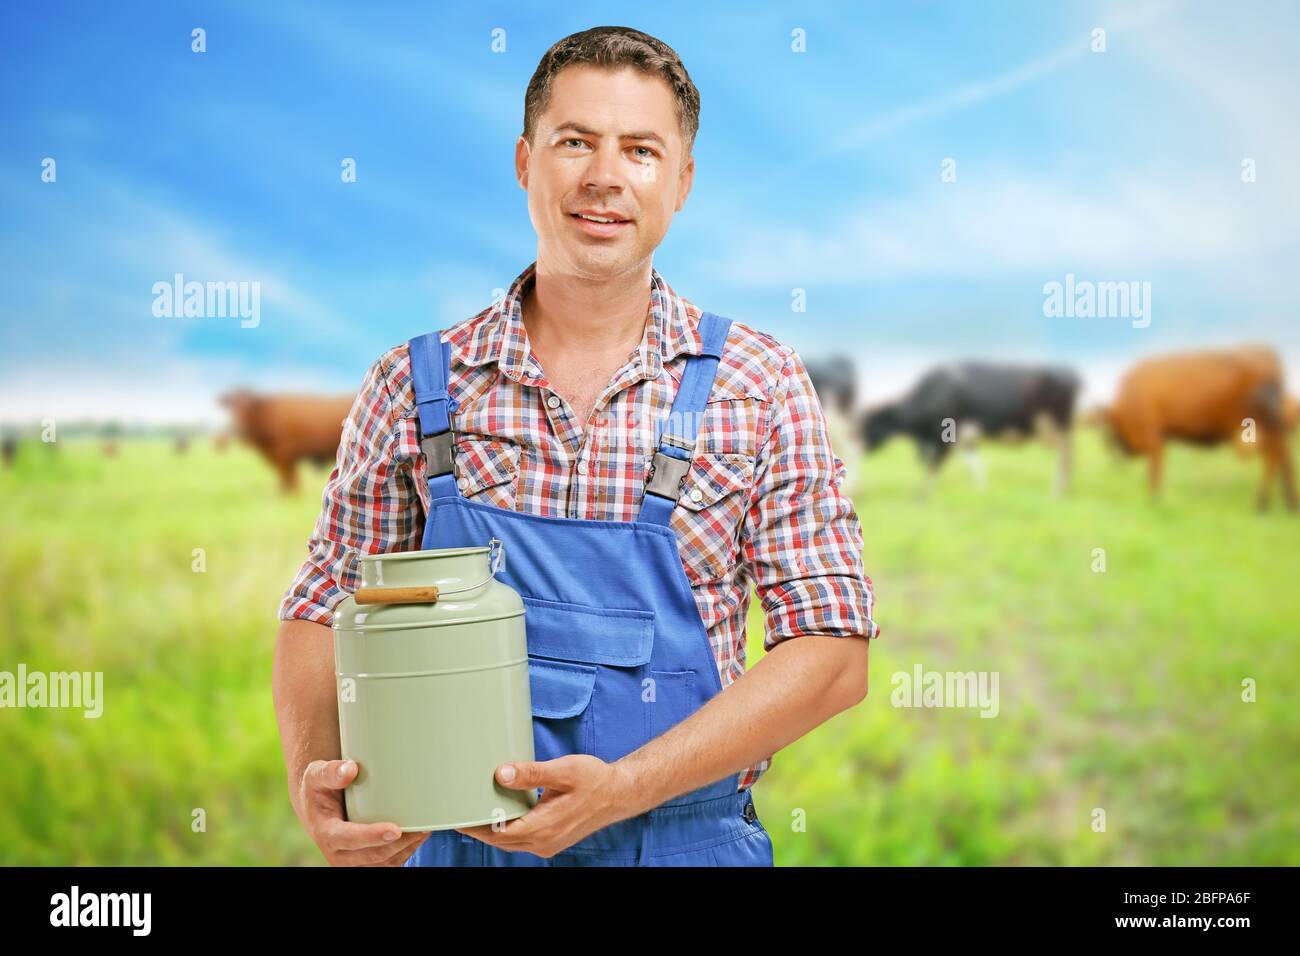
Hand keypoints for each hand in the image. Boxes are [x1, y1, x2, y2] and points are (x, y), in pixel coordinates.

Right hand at [296, 758, 429, 865]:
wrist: (318, 807)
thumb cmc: (320, 788)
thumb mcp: (316, 775)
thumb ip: (331, 772)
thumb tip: (350, 769)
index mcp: (325, 832)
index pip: (348, 839)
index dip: (372, 836)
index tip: (395, 829)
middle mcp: (337, 853)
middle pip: (372, 856)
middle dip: (398, 845)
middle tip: (421, 827)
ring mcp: (350, 862)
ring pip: (382, 865)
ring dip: (405, 850)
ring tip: (424, 830)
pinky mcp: (363, 863)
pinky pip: (386, 866)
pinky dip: (403, 854)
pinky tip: (416, 838)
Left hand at [455, 755, 632, 857]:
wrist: (618, 794)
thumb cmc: (594, 780)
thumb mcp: (563, 771)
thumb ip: (532, 773)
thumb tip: (502, 773)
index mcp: (543, 827)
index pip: (498, 832)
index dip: (475, 824)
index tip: (456, 814)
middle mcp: (543, 842)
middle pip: (500, 841)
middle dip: (478, 828)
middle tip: (457, 812)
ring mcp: (548, 844)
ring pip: (510, 842)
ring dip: (492, 830)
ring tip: (473, 812)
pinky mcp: (551, 841)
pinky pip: (521, 840)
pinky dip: (507, 830)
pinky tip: (500, 816)